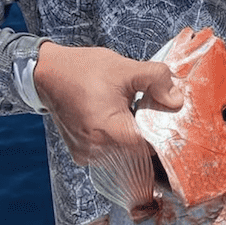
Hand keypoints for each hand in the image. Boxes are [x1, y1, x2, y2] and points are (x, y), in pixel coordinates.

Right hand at [32, 42, 183, 165]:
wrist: (48, 73)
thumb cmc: (84, 69)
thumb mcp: (125, 68)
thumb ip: (156, 80)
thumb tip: (177, 100)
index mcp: (109, 132)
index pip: (151, 147)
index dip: (164, 133)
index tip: (168, 118)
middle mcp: (97, 151)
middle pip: (139, 154)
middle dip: (148, 134)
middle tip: (149, 111)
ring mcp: (87, 156)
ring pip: (124, 155)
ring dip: (132, 137)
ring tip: (129, 112)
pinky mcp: (81, 154)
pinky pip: (109, 153)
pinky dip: (116, 140)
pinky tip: (115, 118)